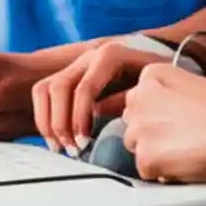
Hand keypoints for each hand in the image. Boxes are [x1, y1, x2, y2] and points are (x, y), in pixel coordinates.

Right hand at [31, 41, 169, 155]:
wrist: (161, 64)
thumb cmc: (160, 82)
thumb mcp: (153, 89)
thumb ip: (128, 100)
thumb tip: (99, 115)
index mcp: (109, 55)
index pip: (84, 88)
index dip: (79, 117)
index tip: (83, 142)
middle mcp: (87, 56)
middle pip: (58, 86)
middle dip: (60, 122)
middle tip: (72, 149)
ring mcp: (76, 64)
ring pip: (45, 88)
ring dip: (47, 120)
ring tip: (58, 147)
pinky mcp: (69, 76)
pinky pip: (44, 92)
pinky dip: (44, 116)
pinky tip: (55, 138)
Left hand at [122, 63, 205, 182]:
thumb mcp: (195, 87)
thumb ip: (169, 96)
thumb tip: (158, 120)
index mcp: (151, 75)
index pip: (138, 102)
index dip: (159, 117)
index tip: (179, 122)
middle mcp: (139, 98)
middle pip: (134, 125)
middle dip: (153, 135)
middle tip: (185, 140)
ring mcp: (140, 127)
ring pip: (138, 148)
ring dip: (157, 155)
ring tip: (189, 153)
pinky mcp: (146, 156)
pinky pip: (147, 171)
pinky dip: (165, 174)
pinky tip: (188, 165)